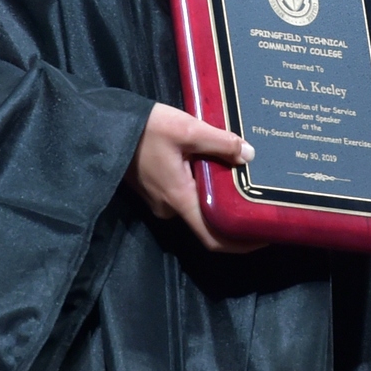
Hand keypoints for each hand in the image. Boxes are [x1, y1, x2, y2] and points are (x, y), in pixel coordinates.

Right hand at [125, 103, 261, 252]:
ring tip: (241, 176)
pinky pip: (184, 193)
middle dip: (233, 215)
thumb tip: (249, 155)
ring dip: (217, 196)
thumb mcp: (187, 129)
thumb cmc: (146, 129)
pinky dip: (202, 186)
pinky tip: (215, 165)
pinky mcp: (154, 188)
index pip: (213, 237)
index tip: (264, 237)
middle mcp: (169, 207)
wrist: (106, 126)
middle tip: (260, 200)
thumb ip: (220, 143)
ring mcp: (159, 199)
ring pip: (196, 204)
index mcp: (179, 199)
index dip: (241, 243)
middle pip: (208, 221)